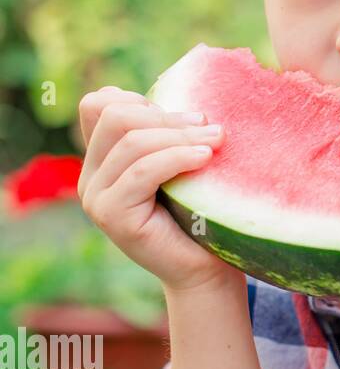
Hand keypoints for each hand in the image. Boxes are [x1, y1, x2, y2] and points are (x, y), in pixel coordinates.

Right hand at [77, 86, 240, 294]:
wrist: (205, 270)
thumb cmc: (201, 215)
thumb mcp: (182, 164)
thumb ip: (169, 135)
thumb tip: (190, 102)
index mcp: (102, 158)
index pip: (98, 104)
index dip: (141, 99)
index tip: (186, 118)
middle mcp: (91, 176)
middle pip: (115, 115)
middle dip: (167, 116)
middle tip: (211, 128)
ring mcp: (96, 197)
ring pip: (132, 141)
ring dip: (181, 135)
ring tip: (219, 140)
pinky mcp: (112, 216)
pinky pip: (143, 171)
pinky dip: (178, 157)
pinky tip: (206, 157)